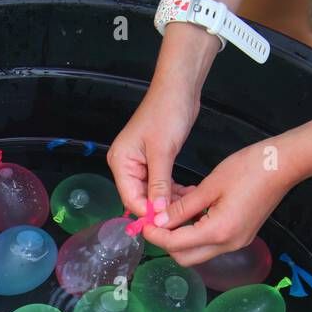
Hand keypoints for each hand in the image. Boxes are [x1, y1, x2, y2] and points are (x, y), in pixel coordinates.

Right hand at [107, 83, 197, 221]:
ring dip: (169, 200)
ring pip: (152, 192)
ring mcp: (140, 163)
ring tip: (190, 205)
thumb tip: (158, 211)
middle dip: (160, 207)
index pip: (130, 198)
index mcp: (121, 162)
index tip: (167, 222)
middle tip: (182, 216)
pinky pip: (160, 183)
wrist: (178, 89)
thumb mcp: (162, 151)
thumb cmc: (166, 113)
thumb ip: (159, 184)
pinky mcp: (153, 161)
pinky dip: (172, 190)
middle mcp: (126, 165)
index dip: (148, 212)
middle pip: (140, 197)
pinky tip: (187, 194)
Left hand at [141, 139, 296, 265]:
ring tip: (171, 213)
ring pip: (197, 252)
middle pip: (185, 257)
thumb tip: (160, 220)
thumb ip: (182, 208)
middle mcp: (228, 244)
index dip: (156, 235)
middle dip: (166, 242)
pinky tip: (190, 212)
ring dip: (180, 237)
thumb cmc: (250, 168)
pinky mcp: (240, 236)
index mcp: (219, 231)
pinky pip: (210, 242)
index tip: (144, 223)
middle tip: (155, 221)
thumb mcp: (210, 185)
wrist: (284, 165)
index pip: (176, 244)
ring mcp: (236, 242)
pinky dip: (196, 232)